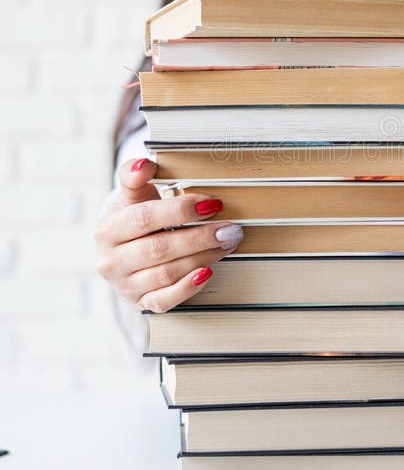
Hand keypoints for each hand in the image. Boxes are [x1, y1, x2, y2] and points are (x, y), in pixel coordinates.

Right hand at [95, 158, 243, 312]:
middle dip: (199, 237)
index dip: (179, 210)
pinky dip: (188, 287)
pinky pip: (164, 301)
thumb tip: (144, 165)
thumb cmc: (134, 219)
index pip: (144, 218)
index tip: (211, 204)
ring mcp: (125, 285)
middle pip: (158, 248)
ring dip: (202, 258)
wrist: (123, 251)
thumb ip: (135, 175)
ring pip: (166, 273)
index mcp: (108, 230)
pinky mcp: (141, 303)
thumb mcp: (132, 195)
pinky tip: (208, 272)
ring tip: (226, 243)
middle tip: (229, 228)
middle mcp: (111, 261)